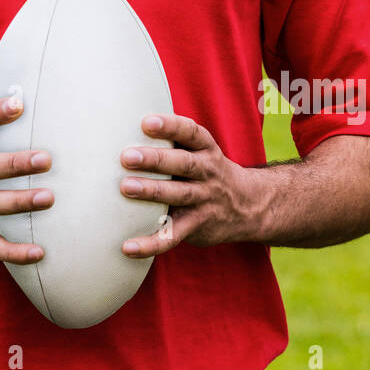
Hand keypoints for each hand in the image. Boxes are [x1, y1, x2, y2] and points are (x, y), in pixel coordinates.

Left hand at [119, 113, 256, 256]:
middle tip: (127, 157)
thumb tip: (121, 125)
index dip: (170, 126)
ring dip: (152, 192)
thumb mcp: (200, 150)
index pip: (190, 132)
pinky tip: (128, 247)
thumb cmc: (206, 170)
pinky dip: (151, 244)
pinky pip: (173, 236)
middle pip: (183, 163)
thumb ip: (173, 140)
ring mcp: (203, 200)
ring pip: (178, 195)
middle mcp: (207, 172)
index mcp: (206, 149)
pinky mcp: (196, 226)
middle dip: (155, 159)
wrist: (248, 205)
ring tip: (126, 188)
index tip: (146, 122)